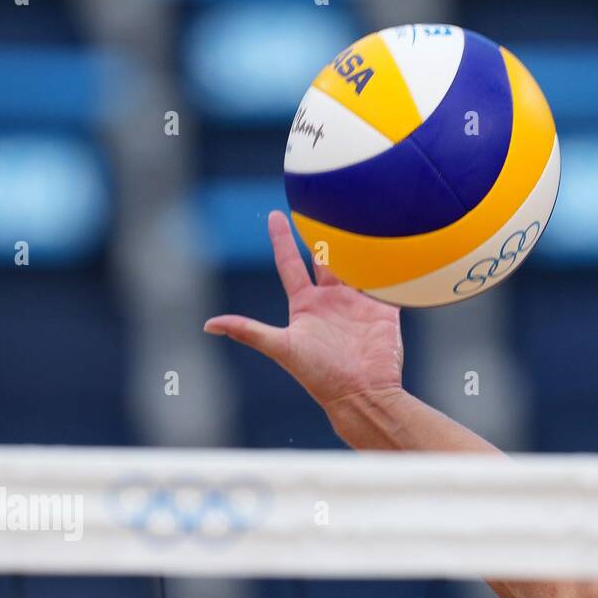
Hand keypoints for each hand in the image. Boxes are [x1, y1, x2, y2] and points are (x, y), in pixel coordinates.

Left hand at [204, 210, 404, 410]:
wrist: (363, 394)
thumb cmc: (321, 375)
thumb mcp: (282, 348)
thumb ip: (249, 331)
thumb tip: (208, 324)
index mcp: (306, 306)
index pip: (290, 264)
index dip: (281, 239)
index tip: (275, 215)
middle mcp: (331, 301)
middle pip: (324, 257)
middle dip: (321, 232)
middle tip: (319, 202)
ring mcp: (358, 303)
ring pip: (355, 263)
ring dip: (354, 241)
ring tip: (355, 209)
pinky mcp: (384, 309)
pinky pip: (385, 280)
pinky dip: (386, 263)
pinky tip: (388, 239)